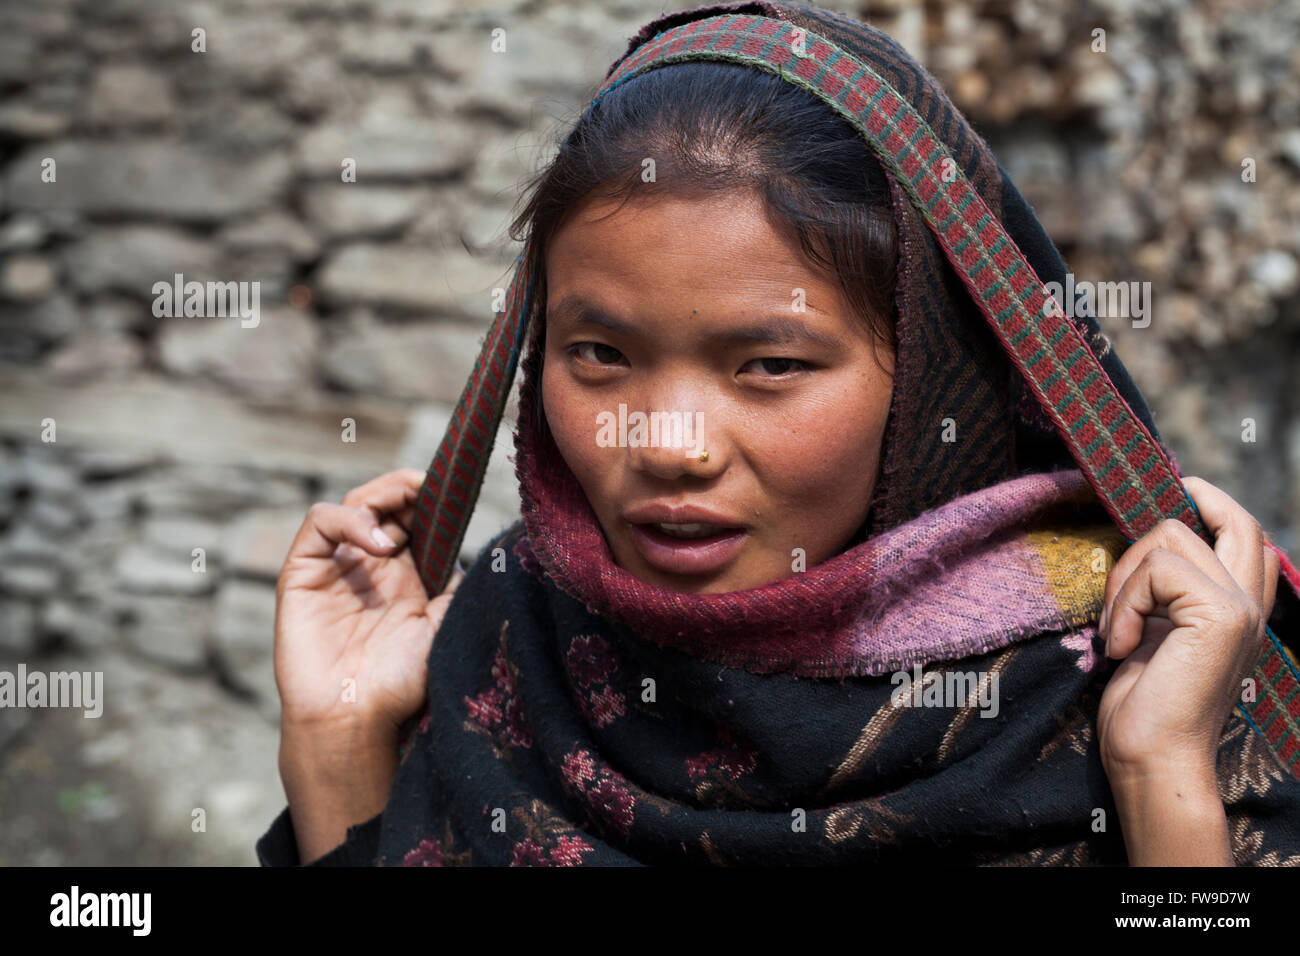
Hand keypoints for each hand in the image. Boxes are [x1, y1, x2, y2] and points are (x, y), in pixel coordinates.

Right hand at [273, 467, 463, 740]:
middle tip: (433, 489)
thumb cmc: (400, 682)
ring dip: (383, 495)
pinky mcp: (304, 571)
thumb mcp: (443, 624)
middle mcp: (371, 563)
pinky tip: (381, 543)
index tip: (457, 491)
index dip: (434, 498)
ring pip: (355, 502)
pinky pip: (321, 523)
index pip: (417, 516)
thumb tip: (473, 550)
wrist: (354, 719)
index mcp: (406, 572)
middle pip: (387, 501)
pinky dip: (351, 520)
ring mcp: (337, 564)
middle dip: (410, 487)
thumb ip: (455, 584)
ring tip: (408, 514)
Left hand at [1097, 476, 1279, 784]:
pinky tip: (1121, 645)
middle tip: (1132, 535)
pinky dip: (1124, 602)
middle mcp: (1251, 603)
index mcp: (1240, 607)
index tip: (1172, 498)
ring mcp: (1240, 607)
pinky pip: (1156, 569)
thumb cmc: (1144, 702)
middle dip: (1172, 513)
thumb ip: (1167, 591)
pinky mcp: (1220, 614)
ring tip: (1118, 627)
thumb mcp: (1156, 631)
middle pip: (1231, 518)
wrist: (1151, 756)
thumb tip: (1143, 539)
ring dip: (1125, 577)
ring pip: (1172, 535)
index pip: (1244, 532)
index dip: (1209, 504)